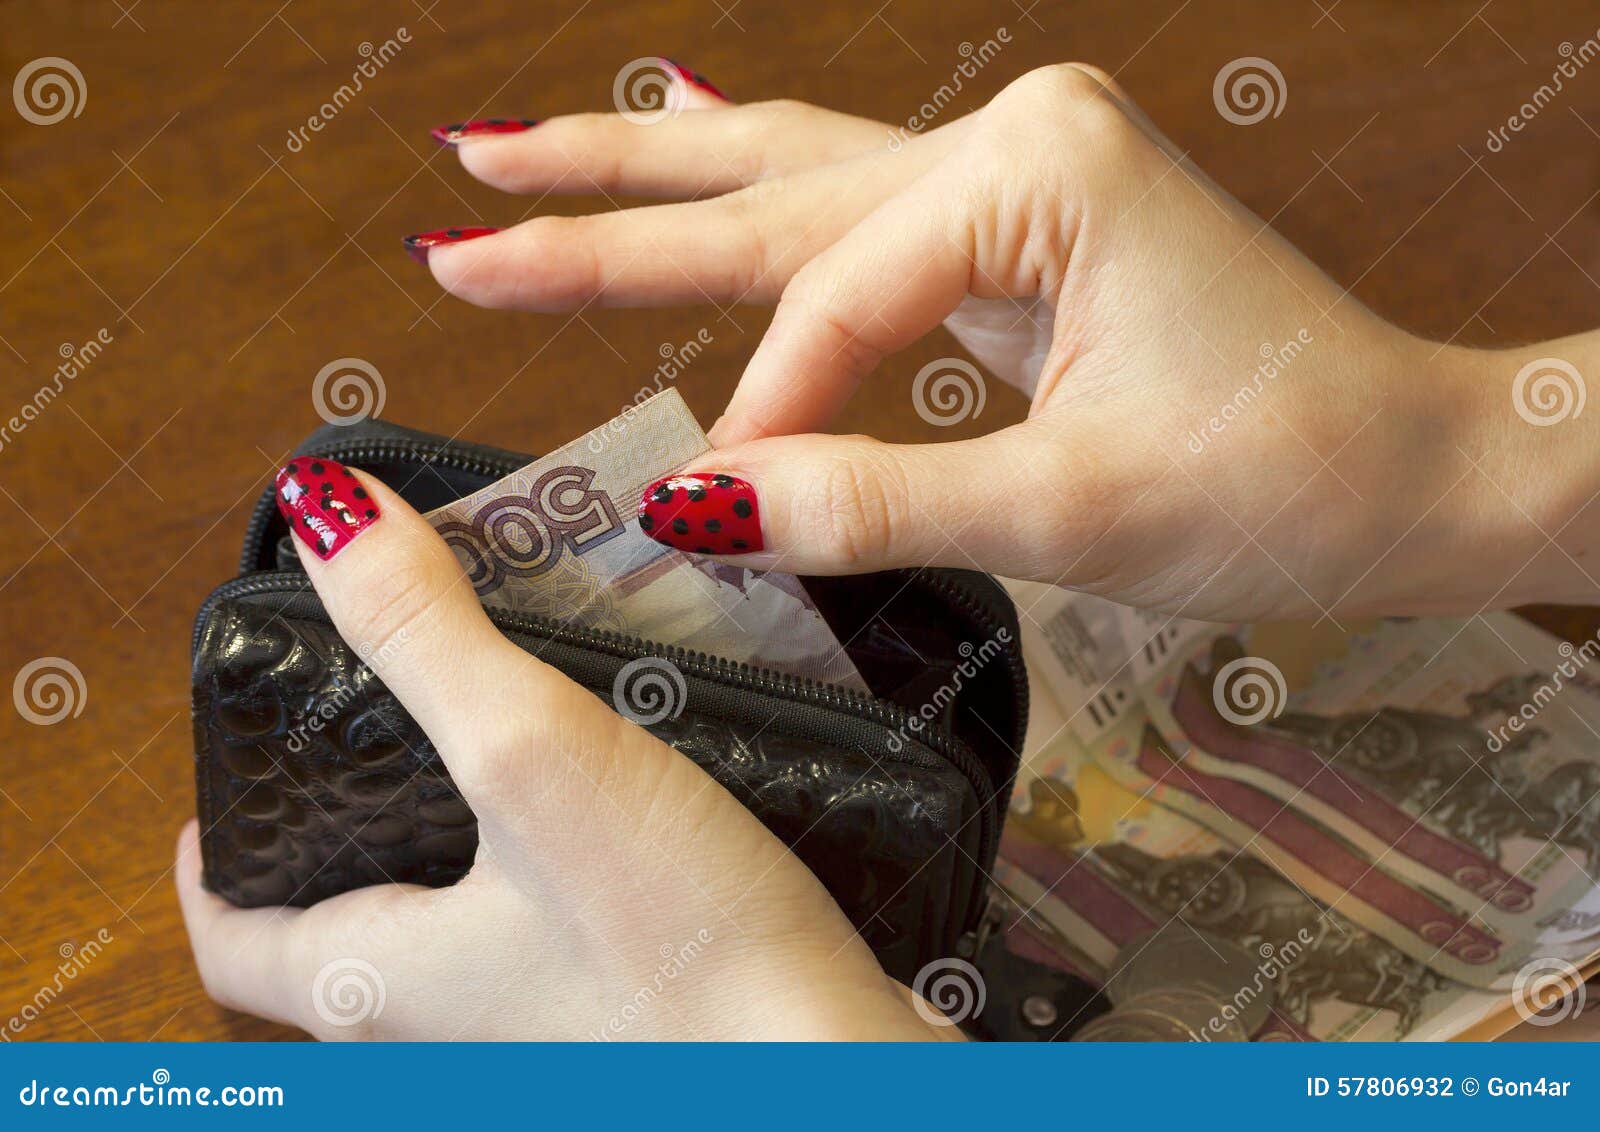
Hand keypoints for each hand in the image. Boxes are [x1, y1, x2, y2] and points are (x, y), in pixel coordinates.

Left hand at [177, 465, 948, 1040]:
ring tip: (516, 711)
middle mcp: (448, 1027)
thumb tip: (323, 517)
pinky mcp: (634, 1010)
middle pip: (349, 922)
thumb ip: (424, 635)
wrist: (839, 1082)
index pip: (232, 939)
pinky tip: (631, 782)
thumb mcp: (531, 759)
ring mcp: (544, 1029)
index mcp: (380, 987)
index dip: (208, 858)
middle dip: (353, 819)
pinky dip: (561, 849)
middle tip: (385, 708)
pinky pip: (557, 924)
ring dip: (467, 822)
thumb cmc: (679, 957)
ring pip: (462, 918)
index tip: (224, 781)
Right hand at [420, 61, 1599, 620]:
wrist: (1413, 463)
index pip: (830, 302)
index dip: (761, 414)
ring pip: (793, 175)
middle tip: (458, 215)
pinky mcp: (1013, 221)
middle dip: (605, 216)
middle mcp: (1011, 139)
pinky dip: (757, 185)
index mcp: (1029, 175)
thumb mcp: (1070, 509)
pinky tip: (687, 122)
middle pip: (764, 185)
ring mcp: (1011, 168)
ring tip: (511, 156)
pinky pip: (854, 199)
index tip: (709, 508)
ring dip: (653, 179)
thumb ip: (875, 501)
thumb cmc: (1287, 472)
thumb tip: (703, 505)